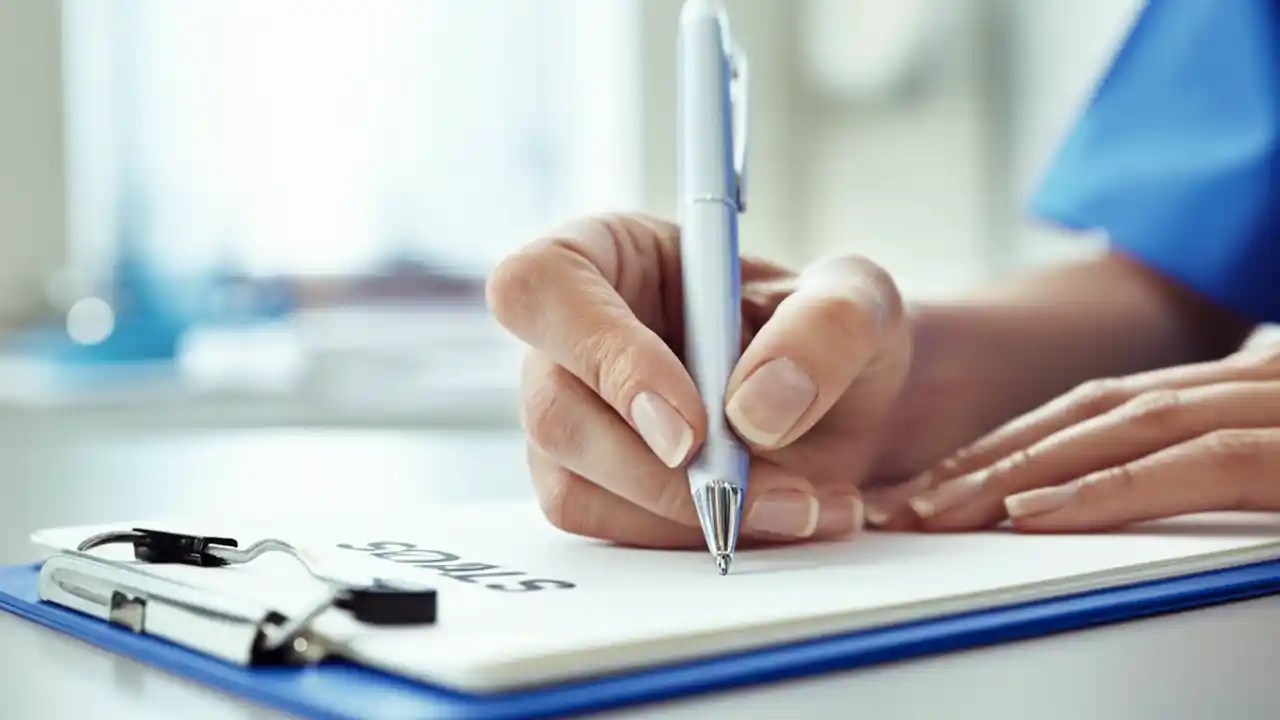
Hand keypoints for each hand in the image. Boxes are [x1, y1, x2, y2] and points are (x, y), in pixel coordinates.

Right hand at [487, 214, 911, 547]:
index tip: (690, 424)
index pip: (541, 286)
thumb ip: (825, 330)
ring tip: (795, 505)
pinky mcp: (595, 487)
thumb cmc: (830, 336)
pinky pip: (611, 533)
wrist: (849, 414)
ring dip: (686, 515)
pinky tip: (770, 519)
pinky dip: (693, 540)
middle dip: (655, 469)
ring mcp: (575, 418)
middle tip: (748, 488)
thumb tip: (754, 410)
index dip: (603, 357)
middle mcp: (573, 338)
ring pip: (575, 487)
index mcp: (610, 256)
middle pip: (552, 409)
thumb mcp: (858, 301)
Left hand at [865, 343, 1279, 531]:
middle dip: (988, 459)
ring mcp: (1276, 404)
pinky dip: (1109, 487)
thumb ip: (1217, 444)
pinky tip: (1035, 513)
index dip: (1010, 447)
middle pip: (1090, 411)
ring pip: (1124, 424)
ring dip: (1021, 469)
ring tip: (938, 511)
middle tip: (904, 505)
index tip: (933, 488)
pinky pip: (1198, 465)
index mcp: (1240, 382)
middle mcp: (1249, 379)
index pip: (1103, 408)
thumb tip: (1142, 469)